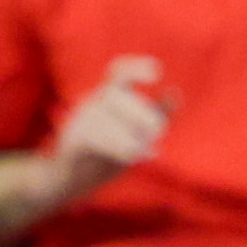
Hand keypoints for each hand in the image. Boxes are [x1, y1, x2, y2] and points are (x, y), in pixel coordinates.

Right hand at [46, 53, 168, 200]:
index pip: (120, 73)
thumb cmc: (110, 149)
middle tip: (158, 133)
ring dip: (132, 138)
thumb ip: (158, 112)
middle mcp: (93, 103)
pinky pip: (96, 138)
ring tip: (144, 151)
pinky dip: (119, 148)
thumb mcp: (137, 128)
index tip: (157, 73)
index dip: (136, 69)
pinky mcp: (73, 141)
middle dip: (143, 115)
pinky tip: (133, 158)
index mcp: (110, 96)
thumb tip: (174, 91)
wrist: (72, 176)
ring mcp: (80, 120)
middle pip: (116, 96)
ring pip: (107, 120)